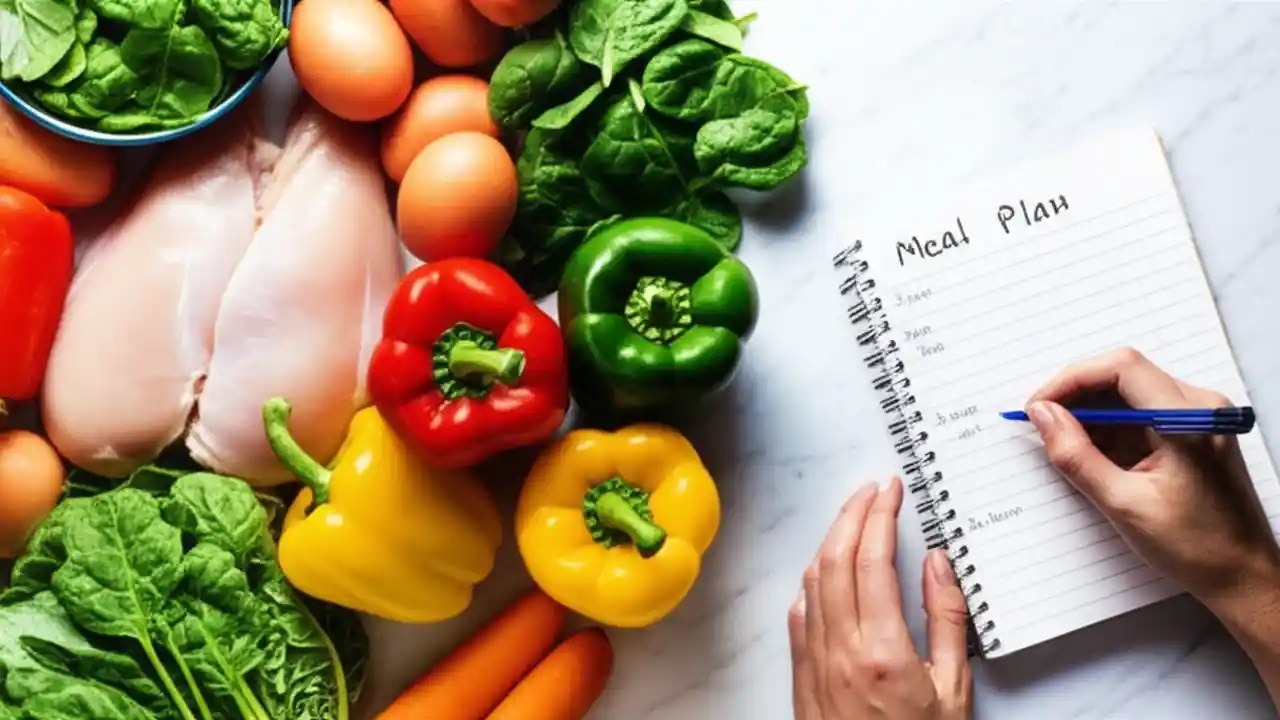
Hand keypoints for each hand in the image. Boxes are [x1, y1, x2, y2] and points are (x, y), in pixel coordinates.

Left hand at [788, 477, 971, 719]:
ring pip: (811, 580)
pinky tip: (825, 570)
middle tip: (872, 490)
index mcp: (882, 651)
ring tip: (852, 516)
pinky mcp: (800, 674)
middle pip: (834, 559)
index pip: (871, 560)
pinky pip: (799, 613)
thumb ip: (947, 621)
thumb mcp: (954, 691)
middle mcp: (840, 650)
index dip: (879, 515)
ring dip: (829, 539)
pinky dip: (812, 579)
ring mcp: (814, 661)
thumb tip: (937, 562)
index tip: (890, 490)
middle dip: (852, 513)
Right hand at [1027, 347, 1279, 606]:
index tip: (1040, 405)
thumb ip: (1076, 456)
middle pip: (1123, 376)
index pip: (1122, 368)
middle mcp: (1199, 408)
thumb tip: (1042, 416)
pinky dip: (1110, 430)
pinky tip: (1094, 457)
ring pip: (1128, 394)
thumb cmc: (1198, 548)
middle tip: (1043, 425)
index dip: (1071, 379)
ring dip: (1091, 415)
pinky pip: (1140, 414)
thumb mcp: (1123, 504)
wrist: (1244, 576)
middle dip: (1077, 396)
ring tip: (1067, 448)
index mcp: (1189, 419)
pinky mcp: (1191, 432)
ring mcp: (1197, 418)